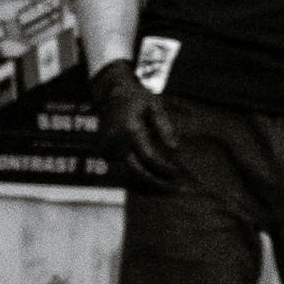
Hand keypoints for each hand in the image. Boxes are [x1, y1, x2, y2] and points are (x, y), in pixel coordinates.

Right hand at [88, 57, 186, 192]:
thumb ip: (165, 127)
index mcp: (129, 129)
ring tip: (166, 190)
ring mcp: (107, 149)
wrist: (109, 93)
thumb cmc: (136, 98)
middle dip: (156, 183)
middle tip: (174, 190)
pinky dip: (137, 180)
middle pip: (136, 172)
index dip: (164, 168)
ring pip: (128, 176)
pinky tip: (152, 184)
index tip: (178, 173)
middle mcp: (115, 142)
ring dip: (147, 186)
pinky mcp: (105, 154)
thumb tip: (175, 150)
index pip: (149, 157)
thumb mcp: (154, 106)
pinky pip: (122, 171)